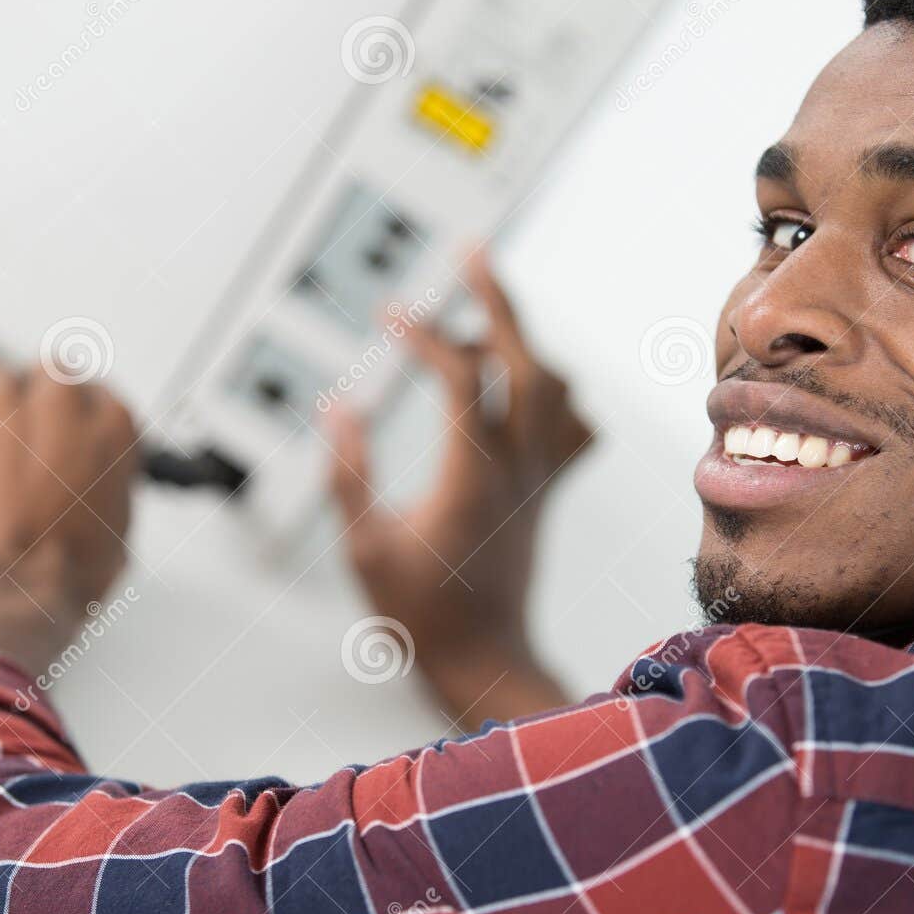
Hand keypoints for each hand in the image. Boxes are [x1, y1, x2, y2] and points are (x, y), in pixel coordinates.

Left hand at [0, 363, 138, 672]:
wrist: (3, 593)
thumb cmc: (60, 573)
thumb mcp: (117, 529)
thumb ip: (106, 482)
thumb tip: (93, 480)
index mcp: (109, 426)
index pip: (101, 395)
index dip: (81, 419)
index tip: (69, 437)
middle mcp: (59, 403)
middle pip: (50, 371)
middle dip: (38, 401)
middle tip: (28, 442)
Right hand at [327, 252, 592, 727]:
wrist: (485, 659)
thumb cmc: (423, 613)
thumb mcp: (364, 548)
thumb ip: (348, 475)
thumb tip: (338, 410)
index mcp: (473, 476)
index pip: (461, 377)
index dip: (426, 335)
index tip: (392, 318)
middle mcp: (519, 469)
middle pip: (525, 359)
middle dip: (498, 297)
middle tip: (471, 254)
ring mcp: (540, 479)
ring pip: (557, 388)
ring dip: (521, 345)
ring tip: (475, 330)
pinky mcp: (548, 492)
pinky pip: (575, 431)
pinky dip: (557, 398)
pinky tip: (523, 393)